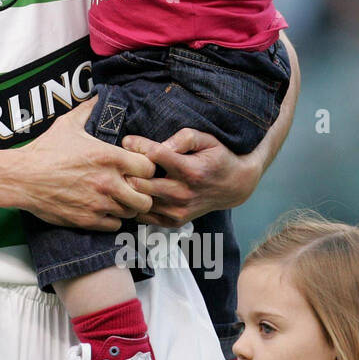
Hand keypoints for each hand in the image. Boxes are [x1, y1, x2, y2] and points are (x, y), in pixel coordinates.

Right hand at [19, 98, 155, 230]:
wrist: (22, 177)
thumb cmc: (44, 151)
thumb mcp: (68, 124)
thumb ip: (88, 110)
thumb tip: (99, 96)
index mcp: (109, 157)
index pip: (149, 168)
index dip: (146, 168)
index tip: (137, 168)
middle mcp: (108, 182)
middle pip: (147, 197)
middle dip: (143, 192)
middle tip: (133, 188)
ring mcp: (99, 203)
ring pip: (132, 213)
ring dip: (127, 206)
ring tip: (118, 198)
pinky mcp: (88, 220)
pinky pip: (114, 225)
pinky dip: (112, 219)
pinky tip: (103, 208)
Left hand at [123, 128, 260, 227]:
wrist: (235, 186)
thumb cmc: (217, 158)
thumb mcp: (206, 139)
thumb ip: (183, 138)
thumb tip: (155, 146)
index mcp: (190, 170)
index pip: (154, 156)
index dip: (138, 146)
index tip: (129, 141)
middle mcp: (183, 193)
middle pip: (140, 183)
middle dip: (128, 171)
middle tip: (124, 162)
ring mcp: (179, 210)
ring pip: (140, 201)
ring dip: (130, 189)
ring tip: (128, 176)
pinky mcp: (175, 221)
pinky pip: (145, 216)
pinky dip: (137, 204)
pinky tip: (139, 192)